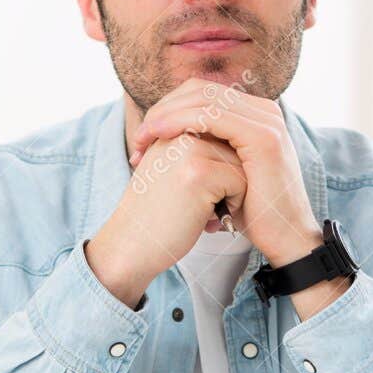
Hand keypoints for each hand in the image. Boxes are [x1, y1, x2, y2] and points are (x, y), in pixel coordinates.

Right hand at [86, 127, 247, 308]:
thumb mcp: (173, 172)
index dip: (219, 172)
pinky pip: (241, 182)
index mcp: (173, 127)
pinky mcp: (200, 172)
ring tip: (204, 213)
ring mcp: (190, 150)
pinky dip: (232, 206)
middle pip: (236, 150)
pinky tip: (207, 220)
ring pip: (242, 165)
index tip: (195, 195)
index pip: (224, 138)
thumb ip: (200, 152)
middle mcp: (181, 132)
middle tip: (202, 207)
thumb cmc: (157, 214)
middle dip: (228, 182)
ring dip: (232, 194)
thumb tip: (242, 147)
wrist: (130, 245)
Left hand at [129, 78, 322, 265]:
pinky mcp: (263, 137)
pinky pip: (211, 116)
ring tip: (142, 139)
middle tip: (139, 137)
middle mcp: (265, 110)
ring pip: (203, 99)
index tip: (144, 137)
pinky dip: (179, 121)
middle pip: (201, 90)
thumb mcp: (225, 173)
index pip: (203, 93)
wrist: (284, 238)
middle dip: (163, 110)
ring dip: (166, 115)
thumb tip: (170, 137)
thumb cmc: (251, 211)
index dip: (169, 108)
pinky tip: (159, 136)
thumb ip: (208, 148)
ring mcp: (267, 121)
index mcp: (257, 114)